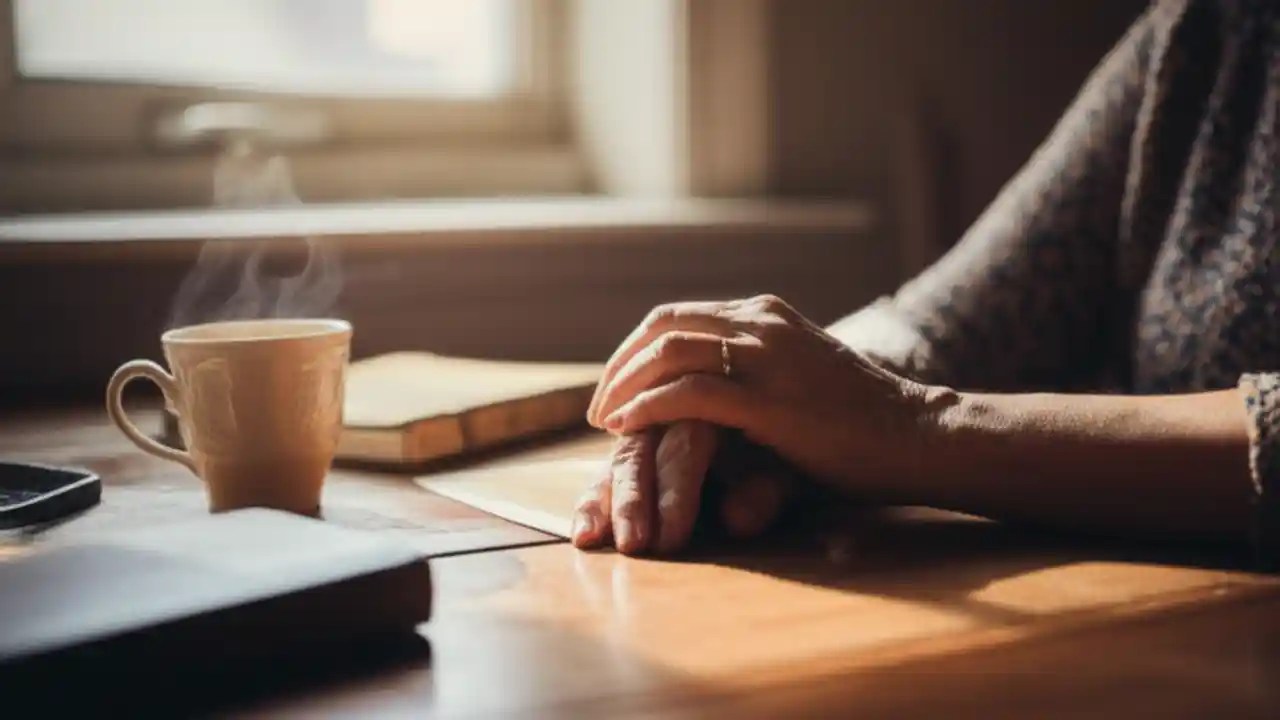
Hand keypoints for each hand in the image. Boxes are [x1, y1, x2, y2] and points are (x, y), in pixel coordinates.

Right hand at [572, 421, 795, 554]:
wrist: (815, 405)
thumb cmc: (808, 445)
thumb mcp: (799, 469)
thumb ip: (768, 489)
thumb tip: (735, 519)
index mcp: (722, 398)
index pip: (686, 444)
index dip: (675, 491)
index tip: (670, 541)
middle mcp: (683, 399)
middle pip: (644, 443)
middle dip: (634, 497)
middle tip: (633, 545)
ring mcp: (660, 419)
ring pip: (623, 453)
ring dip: (606, 498)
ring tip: (589, 538)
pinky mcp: (646, 444)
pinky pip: (615, 467)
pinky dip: (595, 498)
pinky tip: (583, 532)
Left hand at [586, 295, 951, 495]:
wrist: (921, 436)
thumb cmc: (861, 423)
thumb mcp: (799, 379)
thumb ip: (752, 374)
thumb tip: (699, 395)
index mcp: (765, 315)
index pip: (676, 317)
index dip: (634, 351)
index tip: (614, 387)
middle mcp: (761, 323)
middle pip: (661, 327)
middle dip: (618, 366)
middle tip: (596, 408)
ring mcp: (766, 357)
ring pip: (666, 354)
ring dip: (623, 387)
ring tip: (604, 422)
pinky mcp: (770, 400)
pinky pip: (687, 394)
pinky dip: (647, 409)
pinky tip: (629, 430)